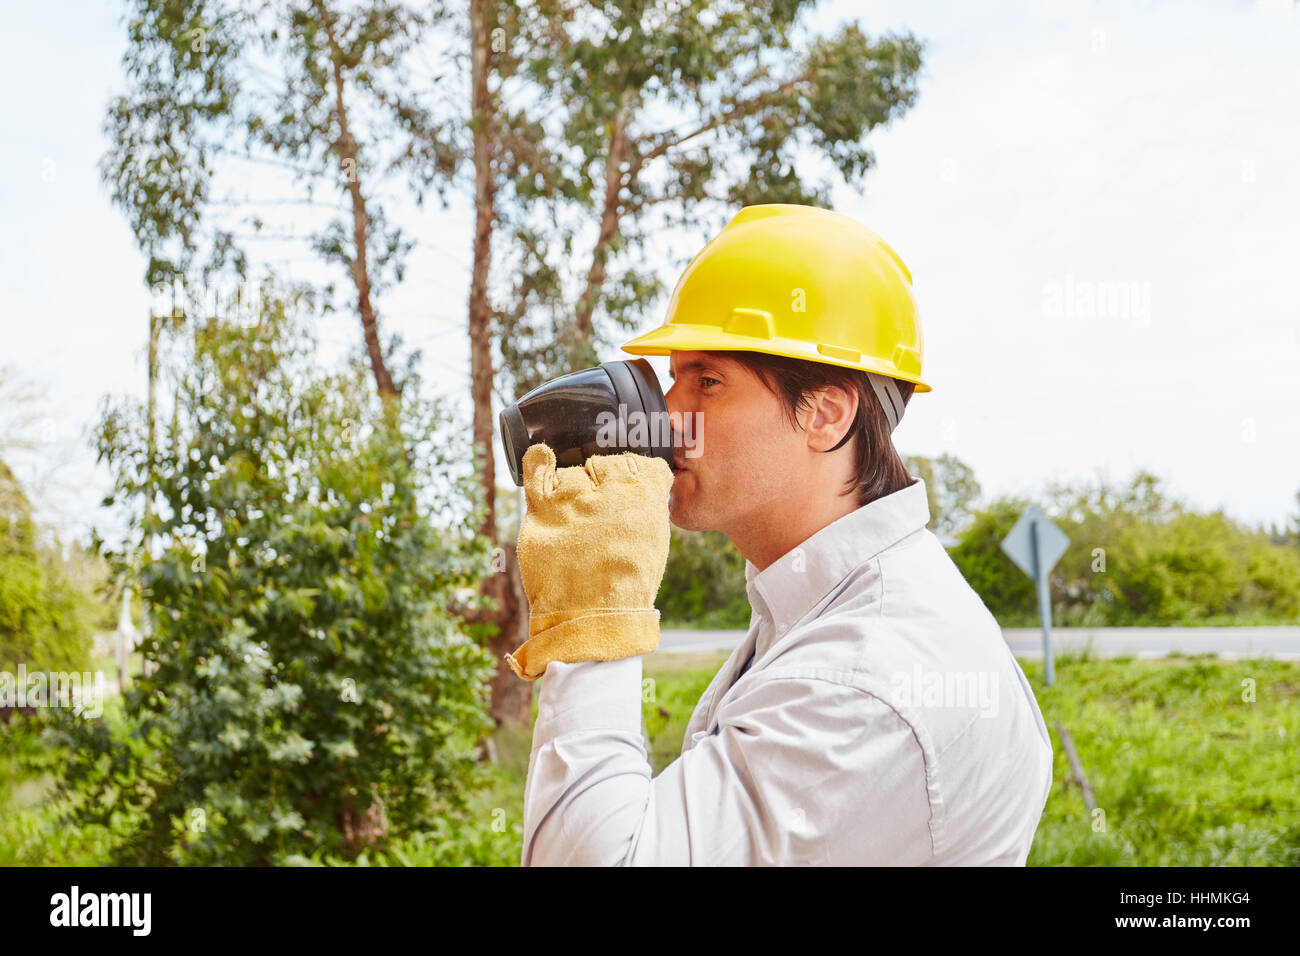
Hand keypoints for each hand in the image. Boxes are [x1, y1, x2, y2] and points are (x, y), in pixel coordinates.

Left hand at [505, 442, 673, 680]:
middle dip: (600, 482)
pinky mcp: (543, 509)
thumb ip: (645, 508)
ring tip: (573, 518)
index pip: (636, 462)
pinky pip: (537, 471)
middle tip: (597, 511)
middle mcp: (611, 489)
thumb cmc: (626, 586)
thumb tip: (639, 490)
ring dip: (571, 488)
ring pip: (571, 473)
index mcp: (645, 495)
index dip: (628, 474)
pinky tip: (541, 460)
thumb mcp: (652, 541)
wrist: (593, 618)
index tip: (622, 489)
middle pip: (601, 464)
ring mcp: (574, 497)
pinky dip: (538, 462)